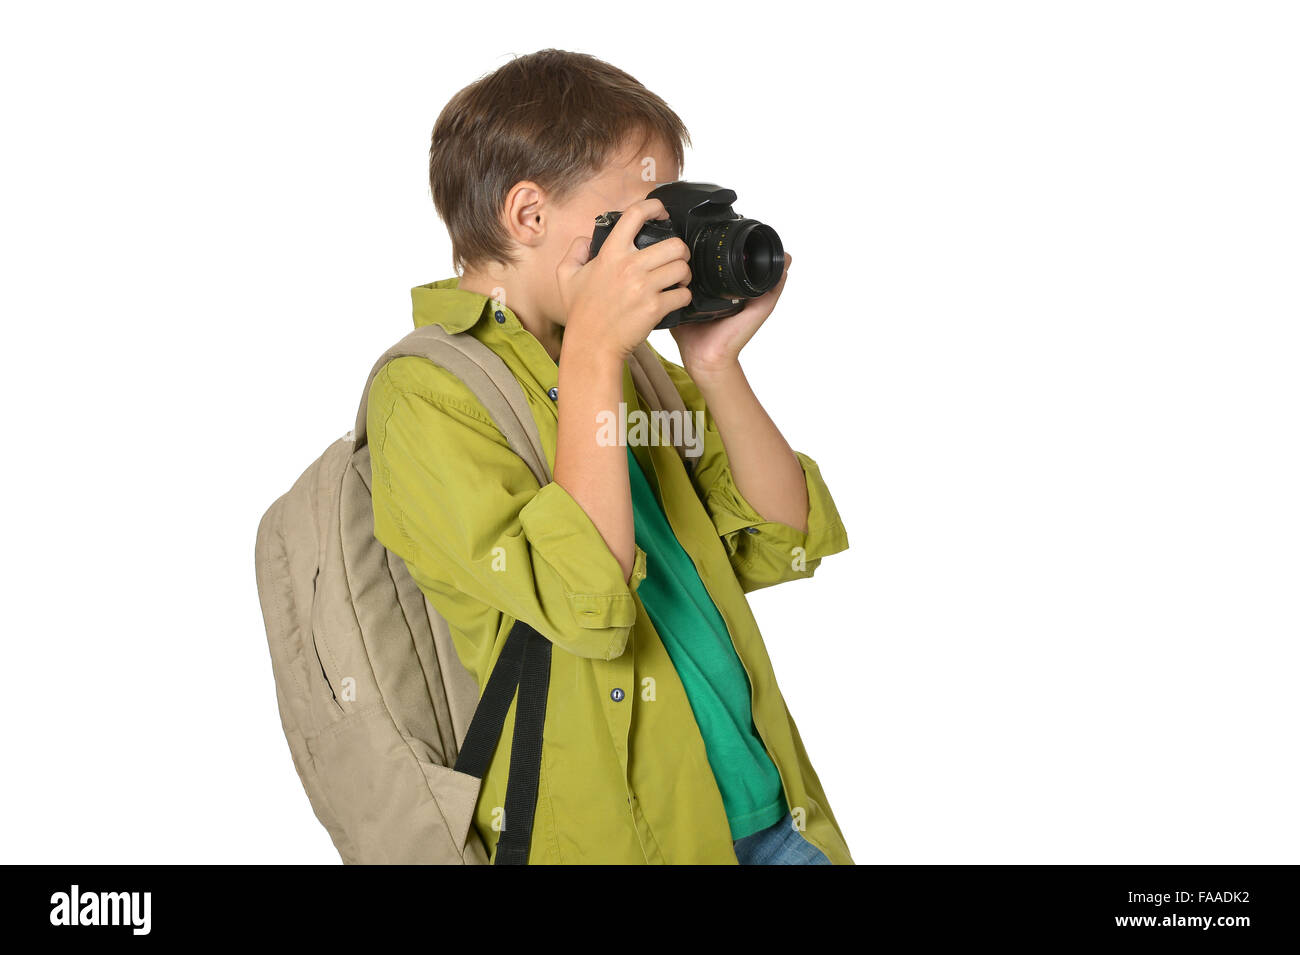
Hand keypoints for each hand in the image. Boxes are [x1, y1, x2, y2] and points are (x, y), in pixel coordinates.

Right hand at [556, 198, 693, 361]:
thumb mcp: (566, 275)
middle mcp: (629, 266)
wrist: (591, 344)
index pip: (635, 214)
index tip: (661, 213)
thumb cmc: (581, 312)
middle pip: (674, 244)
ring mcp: (643, 287)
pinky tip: (675, 299)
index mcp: (610, 253)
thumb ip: (576, 249)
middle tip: (676, 259)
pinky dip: (683, 296)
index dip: (654, 207)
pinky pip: (683, 294)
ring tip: (678, 280)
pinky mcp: (654, 308)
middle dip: (680, 251)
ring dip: (684, 273)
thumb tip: (588, 237)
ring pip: (682, 267)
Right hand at [670, 252, 792, 379]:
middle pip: (704, 262)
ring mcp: (692, 295)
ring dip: (683, 262)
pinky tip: (669, 268)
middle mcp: (711, 289)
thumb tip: (787, 259)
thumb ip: (772, 288)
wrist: (709, 359)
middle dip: (701, 251)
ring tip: (682, 252)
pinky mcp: (676, 302)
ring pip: (686, 271)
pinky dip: (669, 277)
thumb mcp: (760, 309)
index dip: (728, 247)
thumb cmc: (734, 338)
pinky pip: (670, 287)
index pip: (728, 261)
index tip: (726, 234)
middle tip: (699, 241)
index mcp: (730, 287)